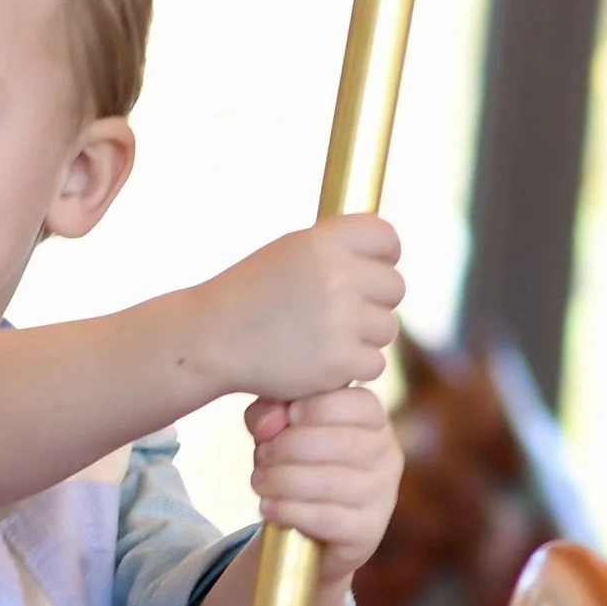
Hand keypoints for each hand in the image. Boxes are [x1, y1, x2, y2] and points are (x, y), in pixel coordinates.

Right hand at [200, 218, 401, 402]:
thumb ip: (337, 250)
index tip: (368, 270)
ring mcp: (340, 320)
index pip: (387, 238)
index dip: (384, 256)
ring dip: (363, 336)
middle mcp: (336, 275)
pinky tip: (321, 361)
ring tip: (324, 337)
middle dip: (373, 301)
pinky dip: (352, 368)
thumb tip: (388, 258)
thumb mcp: (291, 252)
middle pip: (395, 286)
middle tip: (340, 312)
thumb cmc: (253, 294)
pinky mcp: (340, 361)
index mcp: (323, 241)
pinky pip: (374, 363)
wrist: (212, 339)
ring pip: (386, 328)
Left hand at [247, 382, 401, 580]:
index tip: (288, 415)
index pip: (361, 403)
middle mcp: (387, 456)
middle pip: (345, 443)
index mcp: (374, 422)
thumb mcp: (279, 430)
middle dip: (292, 446)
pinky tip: (269, 508)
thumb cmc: (298, 465)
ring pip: (333, 482)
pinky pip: (328, 519)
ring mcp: (383, 496)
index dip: (320, 406)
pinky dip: (291, 511)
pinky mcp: (368, 532)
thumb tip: (270, 424)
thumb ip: (271, 412)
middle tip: (262, 454)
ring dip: (285, 480)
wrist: (306, 531)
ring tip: (259, 481)